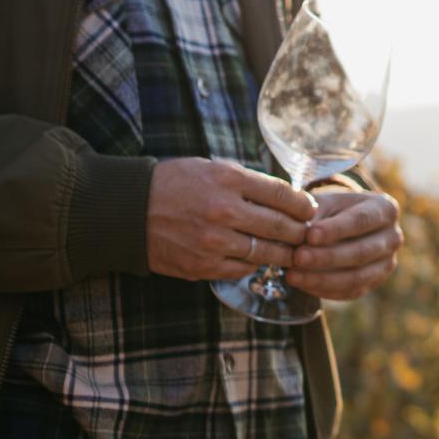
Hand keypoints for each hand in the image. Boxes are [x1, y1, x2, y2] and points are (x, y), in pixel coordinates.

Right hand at [147, 157, 314, 281]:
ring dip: (284, 253)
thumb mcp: (211, 169)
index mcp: (228, 180)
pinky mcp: (204, 265)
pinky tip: (257, 257)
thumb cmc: (173, 185)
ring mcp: (214, 242)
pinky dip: (255, 264)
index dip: (303, 205)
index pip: (283, 195)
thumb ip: (248, 183)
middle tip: (307, 234)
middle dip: (301, 232)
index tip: (309, 210)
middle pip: (282, 227)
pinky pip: (244, 269)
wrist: (128, 210)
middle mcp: (224, 211)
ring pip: (268, 253)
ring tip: (290, 250)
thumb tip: (287, 197)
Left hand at [286, 186, 402, 300]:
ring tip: (293, 276)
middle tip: (297, 258)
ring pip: (357, 277)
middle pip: (361, 252)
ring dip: (323, 278)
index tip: (309, 235)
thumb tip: (297, 233)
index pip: (361, 220)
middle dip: (327, 257)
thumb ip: (313, 215)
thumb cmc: (331, 210)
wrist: (344, 226)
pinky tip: (301, 284)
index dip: (335, 230)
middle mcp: (393, 238)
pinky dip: (324, 290)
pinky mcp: (374, 283)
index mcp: (385, 209)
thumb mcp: (324, 202)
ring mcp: (386, 263)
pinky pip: (350, 291)